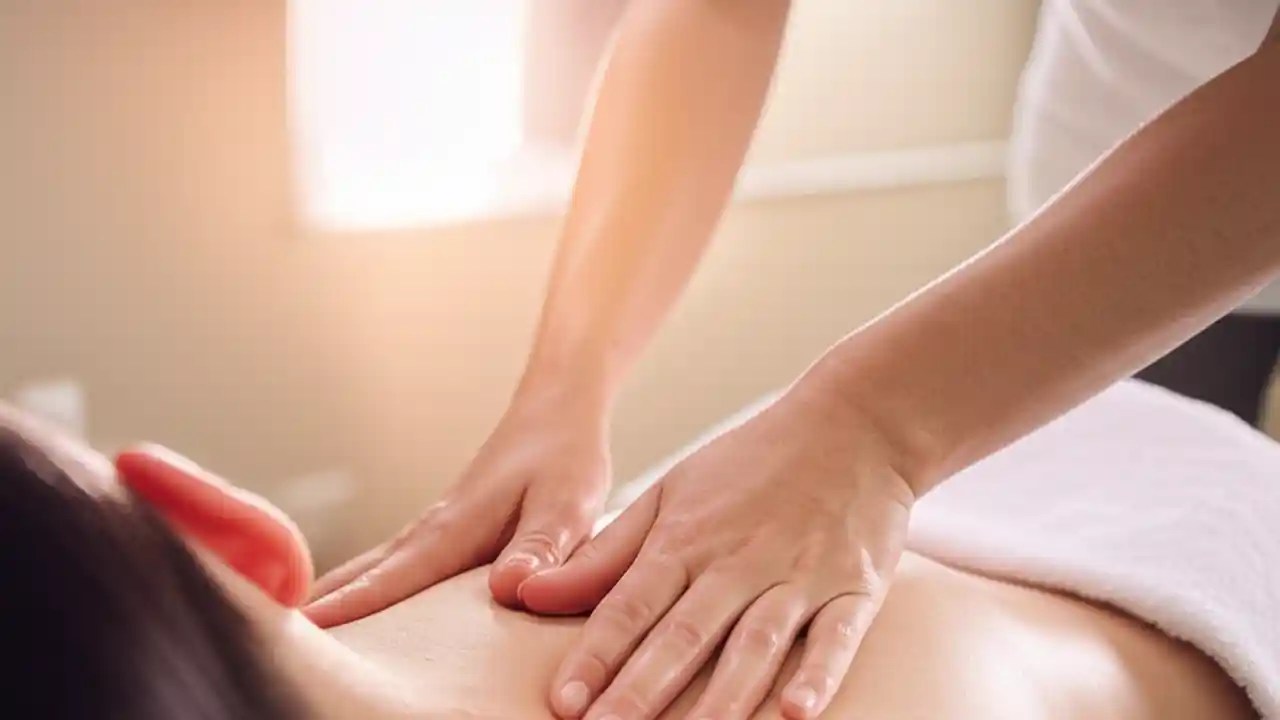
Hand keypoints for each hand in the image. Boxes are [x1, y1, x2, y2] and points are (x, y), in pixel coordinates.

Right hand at [305, 385, 610, 626]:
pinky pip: (385, 575)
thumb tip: (509, 590)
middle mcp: (427, 535)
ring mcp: (427, 536)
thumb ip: (542, 547)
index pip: (388, 581)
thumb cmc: (564, 457)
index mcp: (453, 531)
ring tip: (286, 651)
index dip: (345, 613)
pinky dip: (354, 596)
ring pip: (364, 577)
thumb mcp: (569, 504)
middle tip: (266, 658)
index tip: (295, 640)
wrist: (555, 409)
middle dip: (315, 620)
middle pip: (355, 583)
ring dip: (328, 609)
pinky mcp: (438, 540)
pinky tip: (342, 621)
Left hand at [517, 384, 914, 719]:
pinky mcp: (854, 590)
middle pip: (684, 635)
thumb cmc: (751, 464)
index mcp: (686, 540)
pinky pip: (836, 639)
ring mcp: (797, 577)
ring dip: (720, 700)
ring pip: (753, 646)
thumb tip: (524, 593)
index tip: (563, 704)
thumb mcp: (668, 495)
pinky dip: (818, 677)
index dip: (596, 656)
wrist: (853, 424)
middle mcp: (737, 563)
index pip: (631, 606)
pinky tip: (796, 715)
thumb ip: (603, 555)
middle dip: (642, 691)